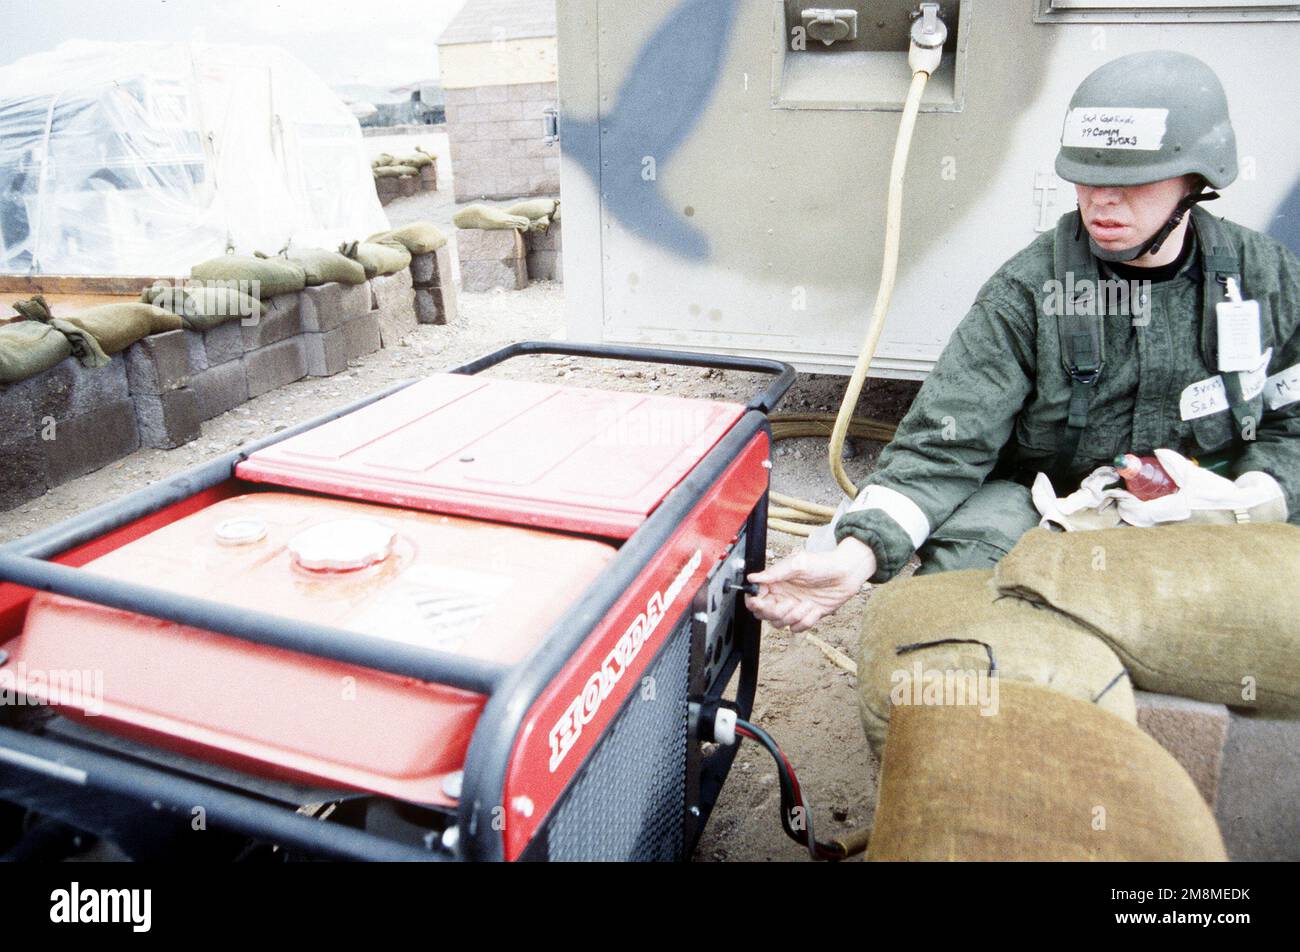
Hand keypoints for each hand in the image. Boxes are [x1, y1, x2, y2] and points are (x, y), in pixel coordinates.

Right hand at [744, 537, 876, 632]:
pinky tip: (815, 608)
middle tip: (788, 602)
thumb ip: (774, 572)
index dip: (754, 602)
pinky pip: (797, 628)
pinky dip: (806, 621)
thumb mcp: (798, 564)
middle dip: (774, 612)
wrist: (847, 574)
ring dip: (793, 616)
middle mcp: (782, 596)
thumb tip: (753, 577)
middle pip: (764, 614)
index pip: (755, 597)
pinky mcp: (806, 616)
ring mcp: (793, 607)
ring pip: (779, 623)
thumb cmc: (823, 564)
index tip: (760, 602)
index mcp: (776, 582)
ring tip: (807, 603)